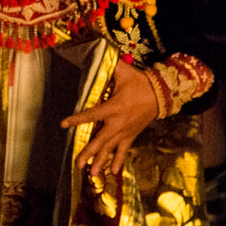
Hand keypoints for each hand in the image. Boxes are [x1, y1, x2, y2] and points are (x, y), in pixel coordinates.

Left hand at [67, 62, 160, 180]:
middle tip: (78, 164)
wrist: (162, 93)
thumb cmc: (140, 81)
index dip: (77, 119)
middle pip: (100, 141)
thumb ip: (109, 64)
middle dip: (89, 153)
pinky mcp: (132, 135)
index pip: (91, 115)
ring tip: (91, 174)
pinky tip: (113, 172)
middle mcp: (118, 123)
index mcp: (114, 107)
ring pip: (110, 149)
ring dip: (101, 162)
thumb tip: (97, 50)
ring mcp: (125, 131)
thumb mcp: (123, 71)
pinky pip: (123, 150)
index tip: (64, 124)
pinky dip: (118, 161)